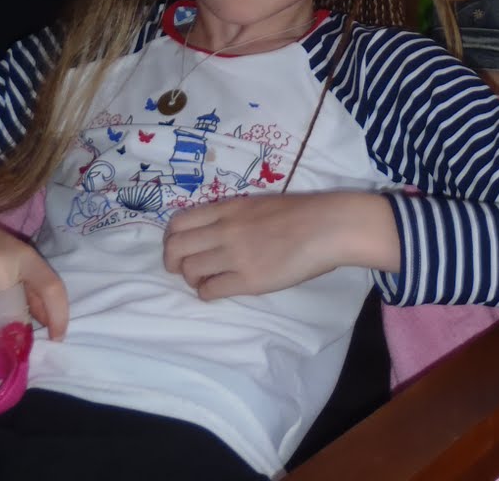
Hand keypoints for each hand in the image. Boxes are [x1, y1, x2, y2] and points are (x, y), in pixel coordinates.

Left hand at [163, 191, 399, 300]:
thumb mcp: (257, 204)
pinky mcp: (249, 280)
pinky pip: (210, 291)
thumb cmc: (299, 213)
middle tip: (184, 269)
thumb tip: (214, 231)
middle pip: (176, 248)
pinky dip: (207, 293)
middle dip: (173, 262)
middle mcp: (225, 230)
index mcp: (228, 208)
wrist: (327, 225)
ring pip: (190, 271)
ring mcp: (235, 255)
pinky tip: (219, 290)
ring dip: (192, 279)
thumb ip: (232, 215)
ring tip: (207, 280)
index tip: (180, 247)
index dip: (171, 238)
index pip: (179, 222)